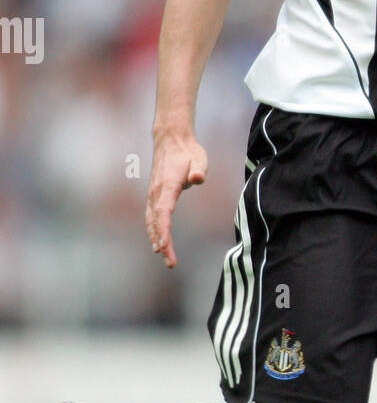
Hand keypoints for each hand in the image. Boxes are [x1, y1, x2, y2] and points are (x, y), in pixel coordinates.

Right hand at [145, 133, 207, 267]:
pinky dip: (153, 230)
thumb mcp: (200, 158)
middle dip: (162, 242)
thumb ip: (199, 170)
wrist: (171, 140)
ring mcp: (153, 194)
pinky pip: (151, 216)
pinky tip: (157, 242)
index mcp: (167, 185)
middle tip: (171, 262)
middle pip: (156, 222)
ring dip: (156, 239)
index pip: (163, 213)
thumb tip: (198, 179)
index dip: (164, 231)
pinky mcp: (154, 195)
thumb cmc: (188, 152)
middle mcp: (156, 192)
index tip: (166, 247)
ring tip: (164, 256)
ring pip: (151, 221)